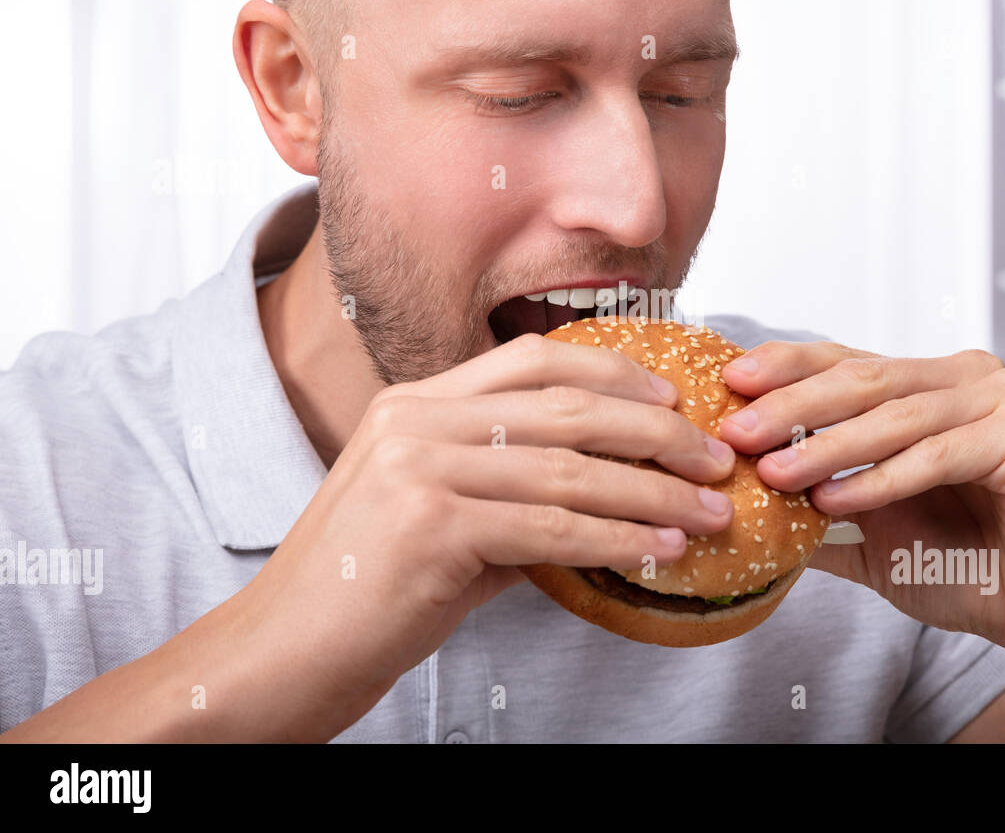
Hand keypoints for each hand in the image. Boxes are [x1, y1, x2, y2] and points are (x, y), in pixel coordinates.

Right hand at [223, 333, 735, 739]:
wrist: (282, 654)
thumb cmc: (364, 592)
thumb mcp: (438, 517)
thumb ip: (509, 493)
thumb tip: (605, 499)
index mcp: (414, 404)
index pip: (532, 359)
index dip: (614, 373)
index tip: (672, 403)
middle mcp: (416, 420)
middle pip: (567, 407)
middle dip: (657, 434)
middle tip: (714, 460)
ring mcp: (419, 468)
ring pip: (571, 468)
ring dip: (655, 492)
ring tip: (709, 511)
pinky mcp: (430, 526)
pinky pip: (552, 527)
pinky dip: (619, 537)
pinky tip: (661, 548)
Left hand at [716, 342, 1004, 664]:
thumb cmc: (969, 567)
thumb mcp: (875, 529)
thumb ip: (821, 504)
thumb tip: (742, 499)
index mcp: (931, 386)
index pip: (848, 363)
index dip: (787, 368)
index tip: (728, 382)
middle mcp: (969, 378)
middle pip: (865, 379)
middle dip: (792, 405)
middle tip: (737, 431)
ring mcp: (1004, 399)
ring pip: (897, 415)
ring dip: (827, 444)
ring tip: (775, 472)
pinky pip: (938, 453)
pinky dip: (881, 478)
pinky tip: (834, 500)